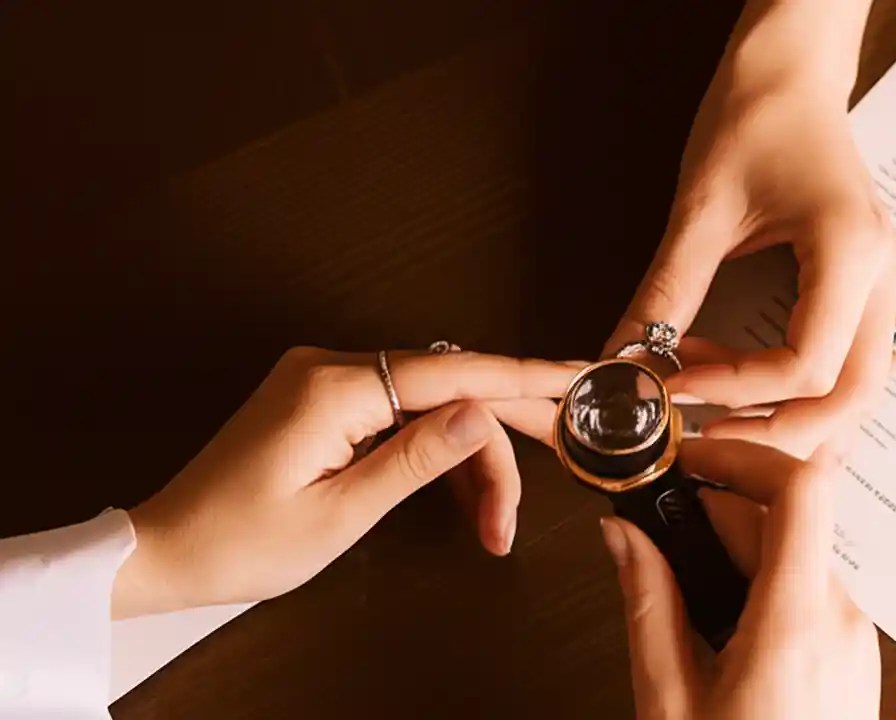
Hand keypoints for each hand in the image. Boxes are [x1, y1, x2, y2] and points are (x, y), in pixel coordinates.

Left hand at [110, 347, 580, 618]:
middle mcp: (331, 369)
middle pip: (449, 390)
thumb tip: (483, 413)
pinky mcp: (325, 401)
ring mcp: (327, 382)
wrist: (167, 550)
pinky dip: (435, 452)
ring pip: (432, 406)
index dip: (524, 376)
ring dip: (468, 460)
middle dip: (498, 444)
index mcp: (333, 390)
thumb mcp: (341, 513)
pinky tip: (460, 496)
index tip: (575, 375)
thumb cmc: (239, 542)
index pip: (454, 372)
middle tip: (544, 480)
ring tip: (491, 526)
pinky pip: (402, 413)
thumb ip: (417, 458)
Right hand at [599, 438, 880, 719]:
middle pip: (786, 519)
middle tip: (662, 524)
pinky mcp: (855, 655)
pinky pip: (811, 587)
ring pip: (798, 550)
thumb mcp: (670, 699)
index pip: (797, 491)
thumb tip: (624, 535)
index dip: (742, 456)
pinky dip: (765, 579)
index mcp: (795, 626)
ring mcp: (856, 639)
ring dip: (741, 546)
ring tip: (688, 581)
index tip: (692, 458)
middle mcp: (841, 622)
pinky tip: (725, 616)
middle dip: (719, 507)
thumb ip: (648, 605)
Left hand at [608, 0, 895, 456]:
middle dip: (782, 431)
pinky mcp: (867, 283)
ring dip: (796, 417)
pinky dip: (802, 391)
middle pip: (854, 396)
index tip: (676, 385)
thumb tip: (623, 358)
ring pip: (861, 388)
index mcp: (851, 250)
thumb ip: (666, 292)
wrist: (791, 70)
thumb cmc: (754, 116)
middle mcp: (883, 273)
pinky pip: (850, 361)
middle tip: (709, 434)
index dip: (737, 390)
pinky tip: (745, 379)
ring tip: (722, 411)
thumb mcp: (701, 209)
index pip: (808, 364)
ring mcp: (884, 281)